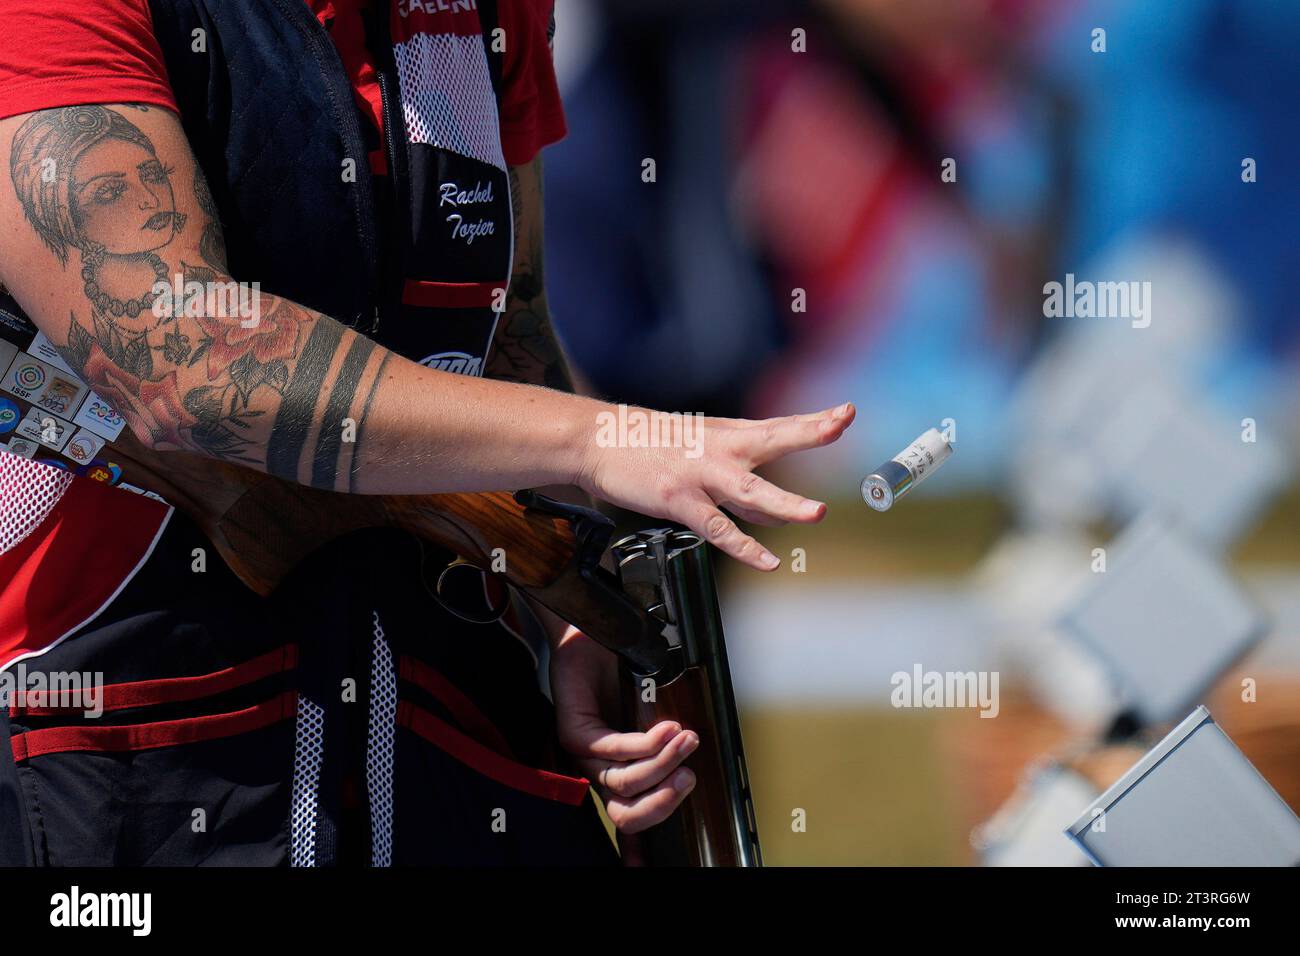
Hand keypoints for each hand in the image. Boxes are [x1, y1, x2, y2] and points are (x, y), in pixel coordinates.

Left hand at [549, 625, 697, 850]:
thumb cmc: (625, 674)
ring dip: (662, 764)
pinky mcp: (573, 732)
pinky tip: (667, 727)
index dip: (640, 851)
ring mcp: (583, 756)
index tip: (652, 868)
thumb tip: (700, 763)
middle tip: (690, 779)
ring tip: (687, 738)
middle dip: (663, 804)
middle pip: (626, 815)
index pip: (627, 821)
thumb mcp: (656, 714)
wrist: (594, 635)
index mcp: (617, 773)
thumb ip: (671, 743)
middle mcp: (598, 772)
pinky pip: (612, 750)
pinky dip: (646, 743)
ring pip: (624, 783)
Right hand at [576, 403, 854, 570]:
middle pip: (774, 440)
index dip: (814, 421)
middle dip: (810, 432)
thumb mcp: (699, 446)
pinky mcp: (680, 501)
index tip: (847, 413)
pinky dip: (744, 547)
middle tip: (841, 424)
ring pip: (752, 492)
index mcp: (727, 434)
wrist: (597, 441)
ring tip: (816, 514)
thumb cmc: (649, 445)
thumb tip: (777, 513)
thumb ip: (739, 477)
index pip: (779, 426)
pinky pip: (718, 529)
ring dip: (786, 505)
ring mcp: (701, 475)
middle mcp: (720, 450)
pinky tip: (767, 561)